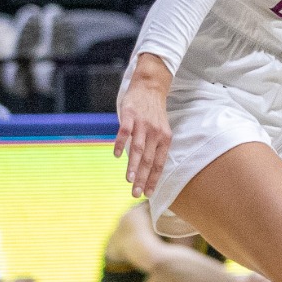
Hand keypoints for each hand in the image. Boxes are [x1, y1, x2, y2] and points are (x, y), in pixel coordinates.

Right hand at [114, 54, 173, 197]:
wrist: (150, 87)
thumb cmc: (154, 113)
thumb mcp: (161, 131)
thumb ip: (154, 148)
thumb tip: (147, 170)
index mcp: (165, 139)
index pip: (159, 164)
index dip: (154, 179)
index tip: (148, 194)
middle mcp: (155, 133)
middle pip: (148, 160)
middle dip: (143, 179)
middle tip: (136, 193)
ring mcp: (143, 125)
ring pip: (138, 148)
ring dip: (133, 165)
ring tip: (129, 180)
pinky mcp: (130, 116)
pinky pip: (125, 131)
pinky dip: (120, 143)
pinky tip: (116, 155)